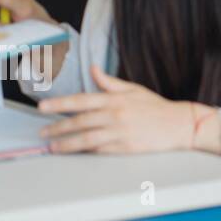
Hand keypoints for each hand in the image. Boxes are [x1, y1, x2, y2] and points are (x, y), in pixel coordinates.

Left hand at [38, 66, 198, 153]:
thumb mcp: (133, 89)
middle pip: (80, 121)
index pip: (82, 100)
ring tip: (52, 146)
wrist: (179, 124)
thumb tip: (93, 69)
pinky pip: (99, 150)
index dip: (60, 103)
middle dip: (57, 127)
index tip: (43, 106)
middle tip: (42, 132)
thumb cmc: (156, 107)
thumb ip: (110, 82)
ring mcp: (119, 132)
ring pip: (86, 138)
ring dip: (66, 143)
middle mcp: (115, 115)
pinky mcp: (124, 147)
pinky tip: (74, 152)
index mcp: (116, 99)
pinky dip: (85, 151)